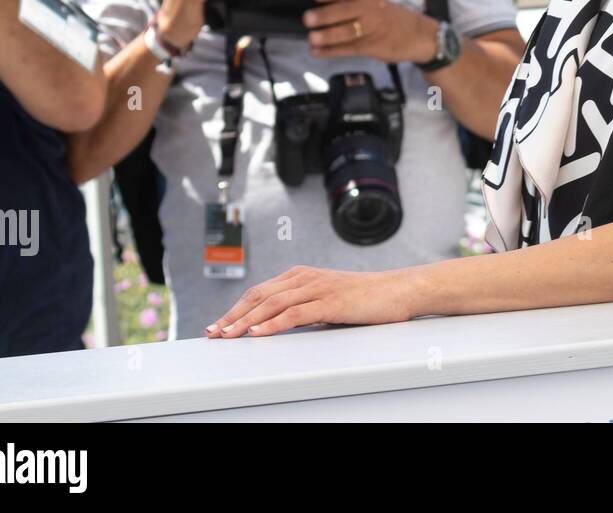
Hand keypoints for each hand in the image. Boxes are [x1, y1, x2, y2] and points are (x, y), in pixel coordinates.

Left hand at [206, 265, 415, 336]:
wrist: (399, 290)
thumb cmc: (367, 298)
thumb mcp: (329, 300)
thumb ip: (305, 308)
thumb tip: (280, 327)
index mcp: (303, 275)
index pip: (260, 291)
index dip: (236, 308)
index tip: (219, 325)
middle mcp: (306, 277)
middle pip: (259, 295)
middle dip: (233, 315)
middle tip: (213, 333)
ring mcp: (318, 288)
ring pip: (272, 304)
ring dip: (246, 321)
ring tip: (228, 336)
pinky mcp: (330, 302)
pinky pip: (294, 313)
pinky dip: (272, 324)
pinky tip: (258, 334)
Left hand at [304, 0, 438, 63]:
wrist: (420, 35)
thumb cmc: (393, 17)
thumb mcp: (378, 2)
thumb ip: (354, 2)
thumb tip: (321, 5)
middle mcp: (371, 10)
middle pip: (347, 11)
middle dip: (326, 15)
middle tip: (309, 18)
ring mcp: (372, 30)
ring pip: (348, 31)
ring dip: (328, 35)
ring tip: (312, 38)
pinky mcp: (372, 47)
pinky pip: (349, 49)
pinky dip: (331, 51)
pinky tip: (317, 52)